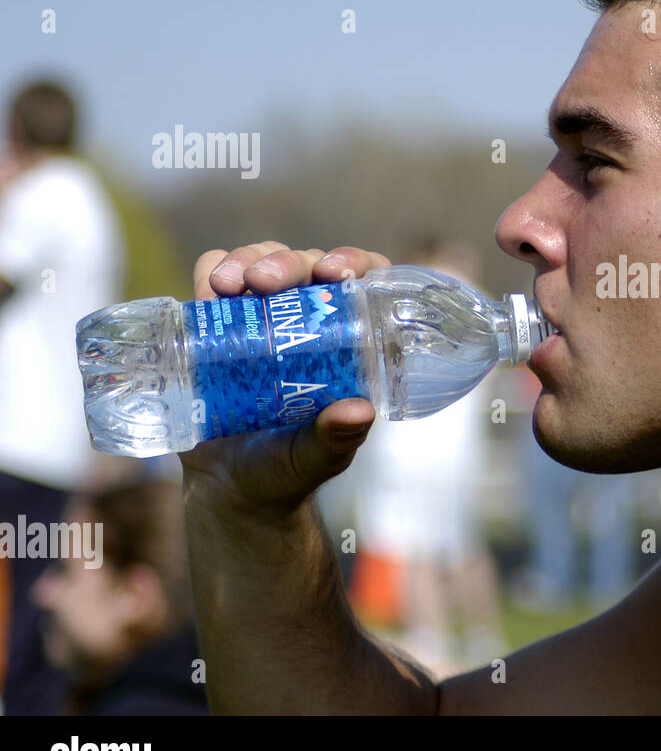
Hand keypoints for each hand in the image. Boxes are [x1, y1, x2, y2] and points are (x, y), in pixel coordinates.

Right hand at [178, 241, 391, 518]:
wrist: (228, 490)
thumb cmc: (288, 472)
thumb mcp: (317, 458)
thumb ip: (337, 438)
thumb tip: (360, 411)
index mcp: (347, 344)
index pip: (362, 284)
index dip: (354, 262)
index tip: (334, 272)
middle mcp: (307, 321)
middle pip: (307, 266)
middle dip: (287, 263)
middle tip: (264, 282)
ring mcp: (260, 318)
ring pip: (262, 261)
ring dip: (247, 260)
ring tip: (227, 285)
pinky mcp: (216, 324)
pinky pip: (214, 278)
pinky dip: (212, 270)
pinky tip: (209, 287)